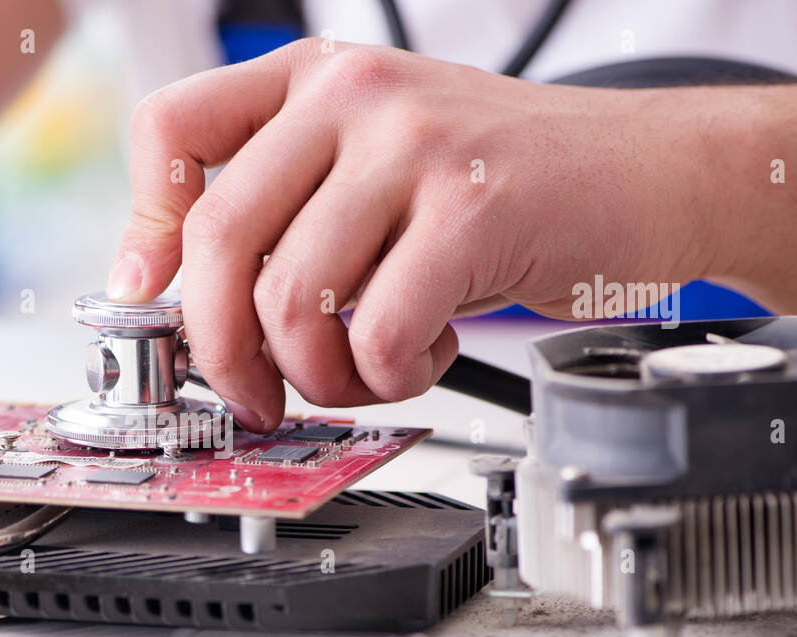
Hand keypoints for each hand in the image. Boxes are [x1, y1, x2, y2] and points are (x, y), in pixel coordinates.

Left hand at [106, 40, 717, 430]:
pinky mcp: (470, 210)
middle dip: (222, 351)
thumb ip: (293, 213)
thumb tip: (199, 306)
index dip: (145, 227)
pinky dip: (389, 377)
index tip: (152, 294)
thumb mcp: (379, 170)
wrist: (650, 174)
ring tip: (368, 372)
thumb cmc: (505, 187)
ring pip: (292, 302)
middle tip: (252, 396)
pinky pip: (375, 334)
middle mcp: (352, 96)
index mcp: (314, 80)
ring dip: (320, 376)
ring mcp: (412, 146)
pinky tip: (426, 356)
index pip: (173, 130)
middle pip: (220, 241)